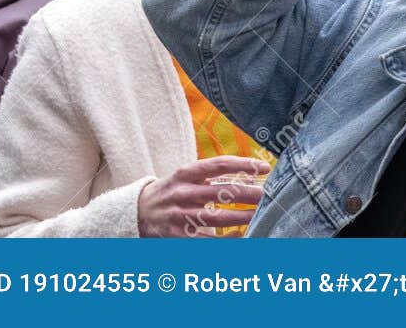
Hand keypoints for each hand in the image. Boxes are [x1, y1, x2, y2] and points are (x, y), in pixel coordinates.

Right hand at [136, 156, 268, 236]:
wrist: (136, 212)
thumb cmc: (169, 192)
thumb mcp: (183, 178)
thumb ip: (209, 177)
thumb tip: (246, 177)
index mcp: (184, 173)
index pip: (218, 164)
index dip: (243, 164)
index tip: (263, 167)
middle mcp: (182, 192)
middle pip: (223, 192)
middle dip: (250, 193)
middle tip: (269, 195)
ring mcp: (180, 214)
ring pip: (218, 217)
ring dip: (243, 217)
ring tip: (260, 215)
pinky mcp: (178, 235)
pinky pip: (208, 240)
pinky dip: (228, 239)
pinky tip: (241, 235)